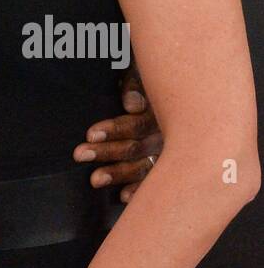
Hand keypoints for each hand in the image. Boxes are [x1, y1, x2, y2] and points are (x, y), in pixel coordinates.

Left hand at [73, 61, 162, 201]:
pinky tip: (123, 197)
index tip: (89, 135)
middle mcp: (169, 135)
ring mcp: (172, 152)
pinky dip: (139, 189)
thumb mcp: (146, 69)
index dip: (113, 130)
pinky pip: (155, 180)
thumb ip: (137, 84)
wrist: (188, 81)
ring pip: (144, 167)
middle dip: (107, 152)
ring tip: (94, 180)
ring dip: (118, 174)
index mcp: (163, 110)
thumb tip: (131, 105)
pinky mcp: (171, 164)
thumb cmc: (156, 74)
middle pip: (137, 148)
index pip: (137, 125)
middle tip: (80, 154)